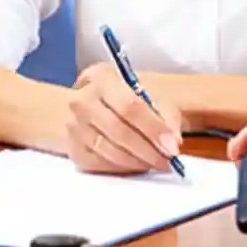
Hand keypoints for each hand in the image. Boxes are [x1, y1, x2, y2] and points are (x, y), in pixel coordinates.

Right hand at [64, 63, 182, 173]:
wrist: (81, 105)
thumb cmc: (119, 97)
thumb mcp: (144, 93)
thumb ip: (163, 113)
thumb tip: (173, 142)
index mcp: (102, 78)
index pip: (130, 107)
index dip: (153, 129)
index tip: (173, 146)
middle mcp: (82, 100)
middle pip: (119, 131)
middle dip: (148, 150)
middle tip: (168, 161)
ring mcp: (73, 126)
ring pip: (110, 151)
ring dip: (138, 162)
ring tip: (157, 163)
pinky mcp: (72, 148)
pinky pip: (100, 164)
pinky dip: (123, 168)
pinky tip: (137, 165)